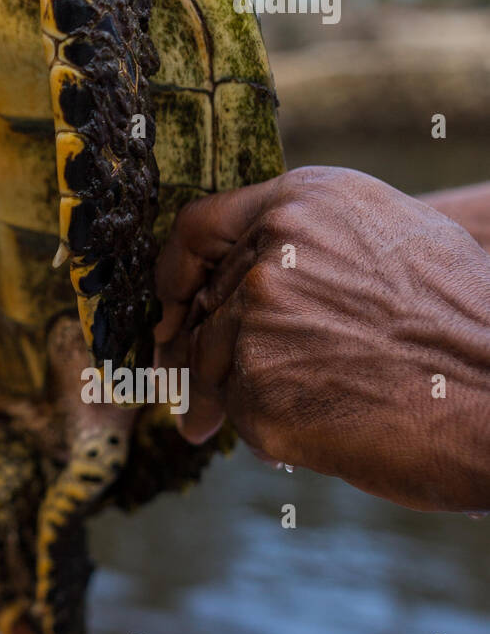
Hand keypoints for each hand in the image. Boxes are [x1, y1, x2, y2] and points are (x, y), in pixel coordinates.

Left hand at [155, 166, 489, 511]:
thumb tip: (239, 279)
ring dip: (243, 394)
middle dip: (208, 349)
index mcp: (302, 202)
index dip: (176, 273)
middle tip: (212, 389)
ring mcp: (259, 320)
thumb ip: (307, 244)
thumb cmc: (463, 326)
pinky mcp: (257, 387)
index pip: (197, 227)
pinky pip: (238, 411)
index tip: (173, 308)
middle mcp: (271, 252)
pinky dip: (266, 429)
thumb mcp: (392, 240)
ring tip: (309, 409)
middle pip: (204, 305)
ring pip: (214, 361)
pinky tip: (323, 432)